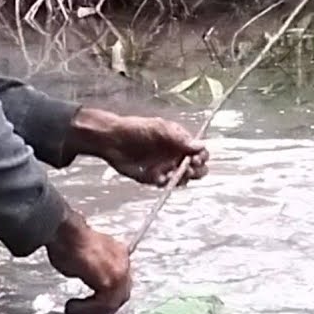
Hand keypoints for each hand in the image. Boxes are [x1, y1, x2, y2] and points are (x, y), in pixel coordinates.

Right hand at [45, 209, 131, 313]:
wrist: (64, 232)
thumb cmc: (67, 240)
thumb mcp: (85, 259)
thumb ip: (93, 273)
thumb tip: (91, 293)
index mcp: (119, 254)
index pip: (120, 285)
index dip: (107, 301)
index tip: (95, 311)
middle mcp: (122, 262)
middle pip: (120, 297)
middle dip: (103, 312)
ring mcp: (117, 272)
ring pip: (111, 304)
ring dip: (92, 313)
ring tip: (75, 313)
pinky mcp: (108, 280)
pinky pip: (102, 304)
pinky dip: (87, 310)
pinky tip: (73, 307)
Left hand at [67, 108, 208, 185]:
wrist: (112, 140)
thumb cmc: (136, 129)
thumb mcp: (159, 130)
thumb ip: (180, 140)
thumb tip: (201, 146)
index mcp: (180, 141)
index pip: (200, 152)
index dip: (201, 157)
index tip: (195, 160)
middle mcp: (176, 155)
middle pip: (197, 168)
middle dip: (197, 171)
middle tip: (188, 170)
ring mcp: (166, 167)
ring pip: (184, 178)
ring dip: (183, 178)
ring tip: (175, 175)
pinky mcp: (155, 178)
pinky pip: (167, 184)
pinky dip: (167, 184)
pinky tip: (160, 179)